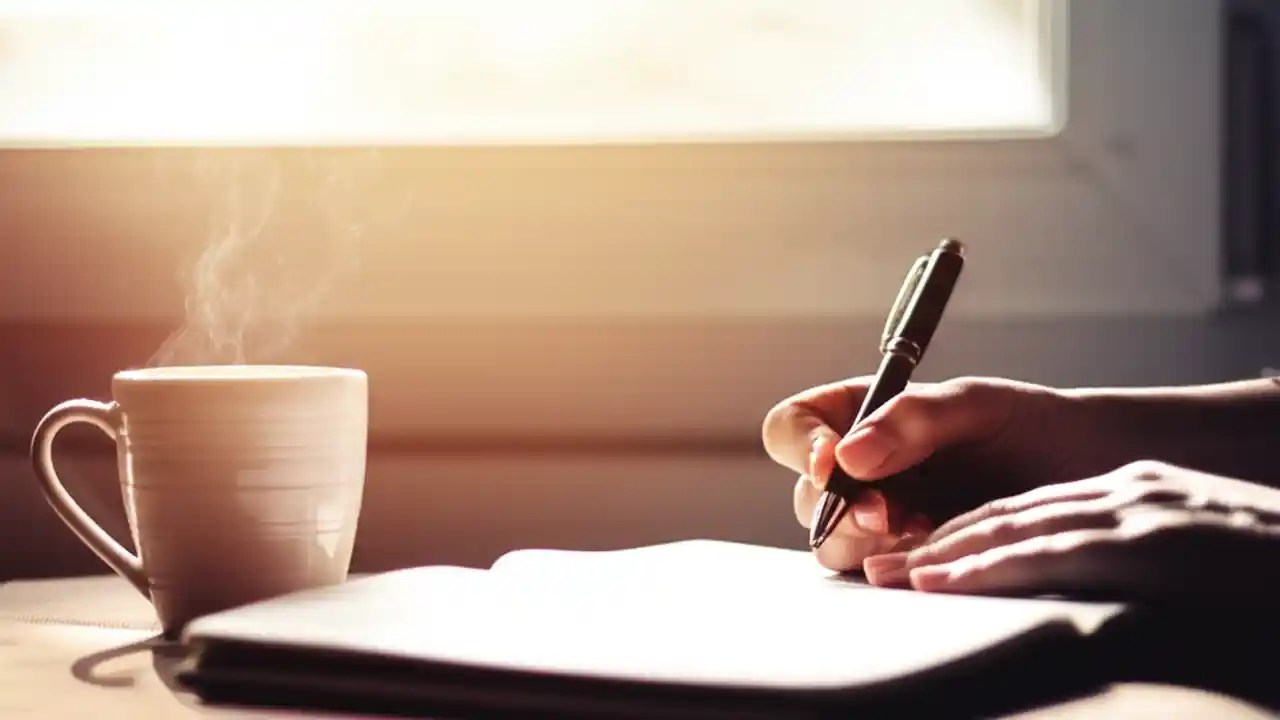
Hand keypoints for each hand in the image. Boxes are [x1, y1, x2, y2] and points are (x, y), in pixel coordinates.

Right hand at [762, 376, 1112, 571]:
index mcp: (859, 415)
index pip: (793, 427)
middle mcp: (858, 470)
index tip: (834, 463)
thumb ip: (912, 418)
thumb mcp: (975, 404)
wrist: (1086, 475)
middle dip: (841, 509)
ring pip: (832, 544)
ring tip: (922, 532)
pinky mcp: (905, 562)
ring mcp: (879, 520)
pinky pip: (874, 575)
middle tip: (888, 515)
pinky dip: (896, 569)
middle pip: (807, 496)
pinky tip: (935, 554)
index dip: (802, 447)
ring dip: (865, 544)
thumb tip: (847, 455)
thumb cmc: (1029, 425)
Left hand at [864, 460, 1279, 603]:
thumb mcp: (1200, 556)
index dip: (969, 535)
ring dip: (945, 553)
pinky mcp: (1153, 541)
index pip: (1032, 510)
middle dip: (939, 540)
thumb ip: (1138, 560)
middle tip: (877, 567)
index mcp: (1137, 493)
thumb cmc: (1272, 568)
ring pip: (1016, 527)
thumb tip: (1094, 591)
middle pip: (1010, 512)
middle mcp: (1128, 490)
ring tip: (888, 575)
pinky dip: (988, 565)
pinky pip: (1051, 552)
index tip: (918, 559)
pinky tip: (944, 580)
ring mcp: (1140, 511)